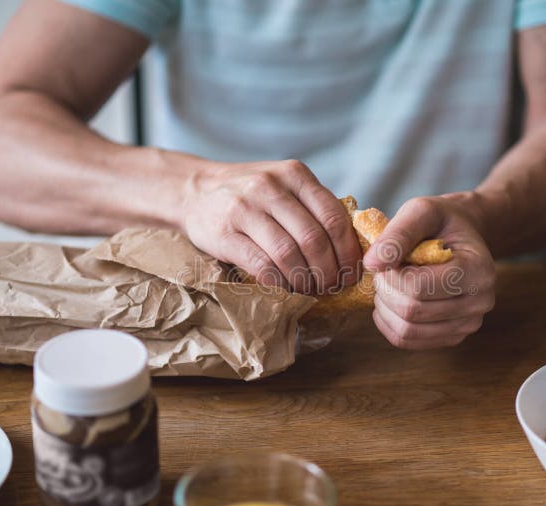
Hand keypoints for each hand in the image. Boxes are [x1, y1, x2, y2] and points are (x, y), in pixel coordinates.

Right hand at [182, 159, 360, 292]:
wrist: (194, 190)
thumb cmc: (249, 193)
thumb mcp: (284, 185)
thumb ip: (313, 205)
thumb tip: (352, 245)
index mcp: (294, 175)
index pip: (334, 217)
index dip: (347, 251)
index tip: (351, 271)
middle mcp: (271, 187)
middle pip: (314, 239)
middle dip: (329, 271)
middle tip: (331, 286)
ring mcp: (245, 209)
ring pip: (289, 254)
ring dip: (305, 280)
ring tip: (310, 289)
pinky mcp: (225, 233)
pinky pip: (262, 266)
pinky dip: (279, 283)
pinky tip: (285, 288)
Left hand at [364, 194, 495, 349]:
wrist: (460, 235)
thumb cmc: (440, 221)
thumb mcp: (420, 211)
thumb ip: (397, 234)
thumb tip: (372, 264)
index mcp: (478, 269)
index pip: (419, 287)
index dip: (390, 275)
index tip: (387, 258)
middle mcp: (480, 302)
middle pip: (412, 312)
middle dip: (385, 291)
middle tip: (384, 271)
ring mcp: (468, 323)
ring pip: (408, 332)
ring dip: (385, 308)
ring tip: (387, 285)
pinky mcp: (453, 335)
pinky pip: (409, 341)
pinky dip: (389, 323)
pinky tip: (389, 301)